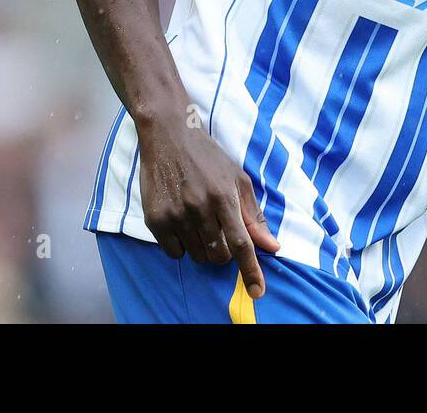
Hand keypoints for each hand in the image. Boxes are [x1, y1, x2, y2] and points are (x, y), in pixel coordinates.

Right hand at [136, 114, 280, 299]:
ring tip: (201, 220)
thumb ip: (254, 215)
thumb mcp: (238, 180)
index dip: (251, 270)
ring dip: (204, 248)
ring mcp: (175, 214)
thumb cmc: (209, 156)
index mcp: (224, 197)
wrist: (169, 135)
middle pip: (219, 255)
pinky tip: (183, 223)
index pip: (241, 243)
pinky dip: (183, 246)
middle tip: (220, 229)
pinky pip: (175, 252)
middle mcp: (200, 208)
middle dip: (225, 251)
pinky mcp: (155, 219)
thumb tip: (271, 246)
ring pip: (198, 256)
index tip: (257, 291)